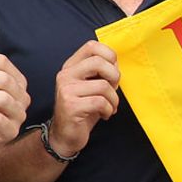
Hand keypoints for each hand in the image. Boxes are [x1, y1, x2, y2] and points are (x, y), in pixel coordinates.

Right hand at [47, 40, 119, 158]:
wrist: (65, 136)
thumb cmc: (82, 110)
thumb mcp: (91, 87)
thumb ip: (101, 72)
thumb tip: (116, 62)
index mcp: (71, 67)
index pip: (91, 46)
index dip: (109, 55)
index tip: (112, 72)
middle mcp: (65, 75)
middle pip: (98, 62)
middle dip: (114, 76)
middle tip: (113, 90)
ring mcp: (66, 90)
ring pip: (103, 85)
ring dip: (113, 99)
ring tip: (109, 107)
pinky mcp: (71, 106)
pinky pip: (100, 102)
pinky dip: (108, 110)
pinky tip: (104, 114)